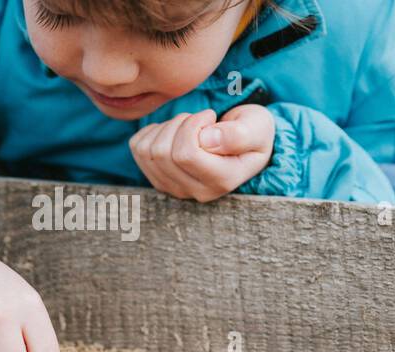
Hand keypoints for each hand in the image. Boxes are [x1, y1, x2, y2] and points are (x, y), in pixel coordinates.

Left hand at [129, 105, 274, 202]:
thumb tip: (207, 140)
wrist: (245, 142)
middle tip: (200, 119)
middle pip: (162, 153)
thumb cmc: (252, 131)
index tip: (210, 117)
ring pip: (147, 150)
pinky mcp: (159, 179)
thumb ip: (238, 134)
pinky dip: (153, 131)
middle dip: (178, 123)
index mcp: (222, 181)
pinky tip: (175, 132)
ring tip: (190, 126)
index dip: (193, 125)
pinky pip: (137, 148)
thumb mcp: (257, 127)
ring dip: (167, 126)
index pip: (186, 154)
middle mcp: (196, 192)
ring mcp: (175, 188)